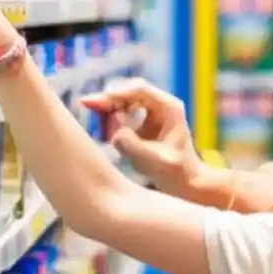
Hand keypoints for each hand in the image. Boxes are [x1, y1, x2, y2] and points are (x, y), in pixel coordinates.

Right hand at [82, 79, 202, 192]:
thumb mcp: (153, 161)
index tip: (97, 102)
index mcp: (169, 107)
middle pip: (128, 91)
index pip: (139, 90)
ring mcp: (152, 111)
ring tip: (104, 131)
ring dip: (109, 110)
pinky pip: (122, 112)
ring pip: (123, 100)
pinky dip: (111, 119)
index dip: (117, 93)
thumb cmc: (175, 173)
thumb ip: (132, 146)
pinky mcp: (143, 121)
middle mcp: (161, 104)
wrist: (186, 183)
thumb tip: (114, 133)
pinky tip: (108, 133)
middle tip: (86, 105)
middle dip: (108, 99)